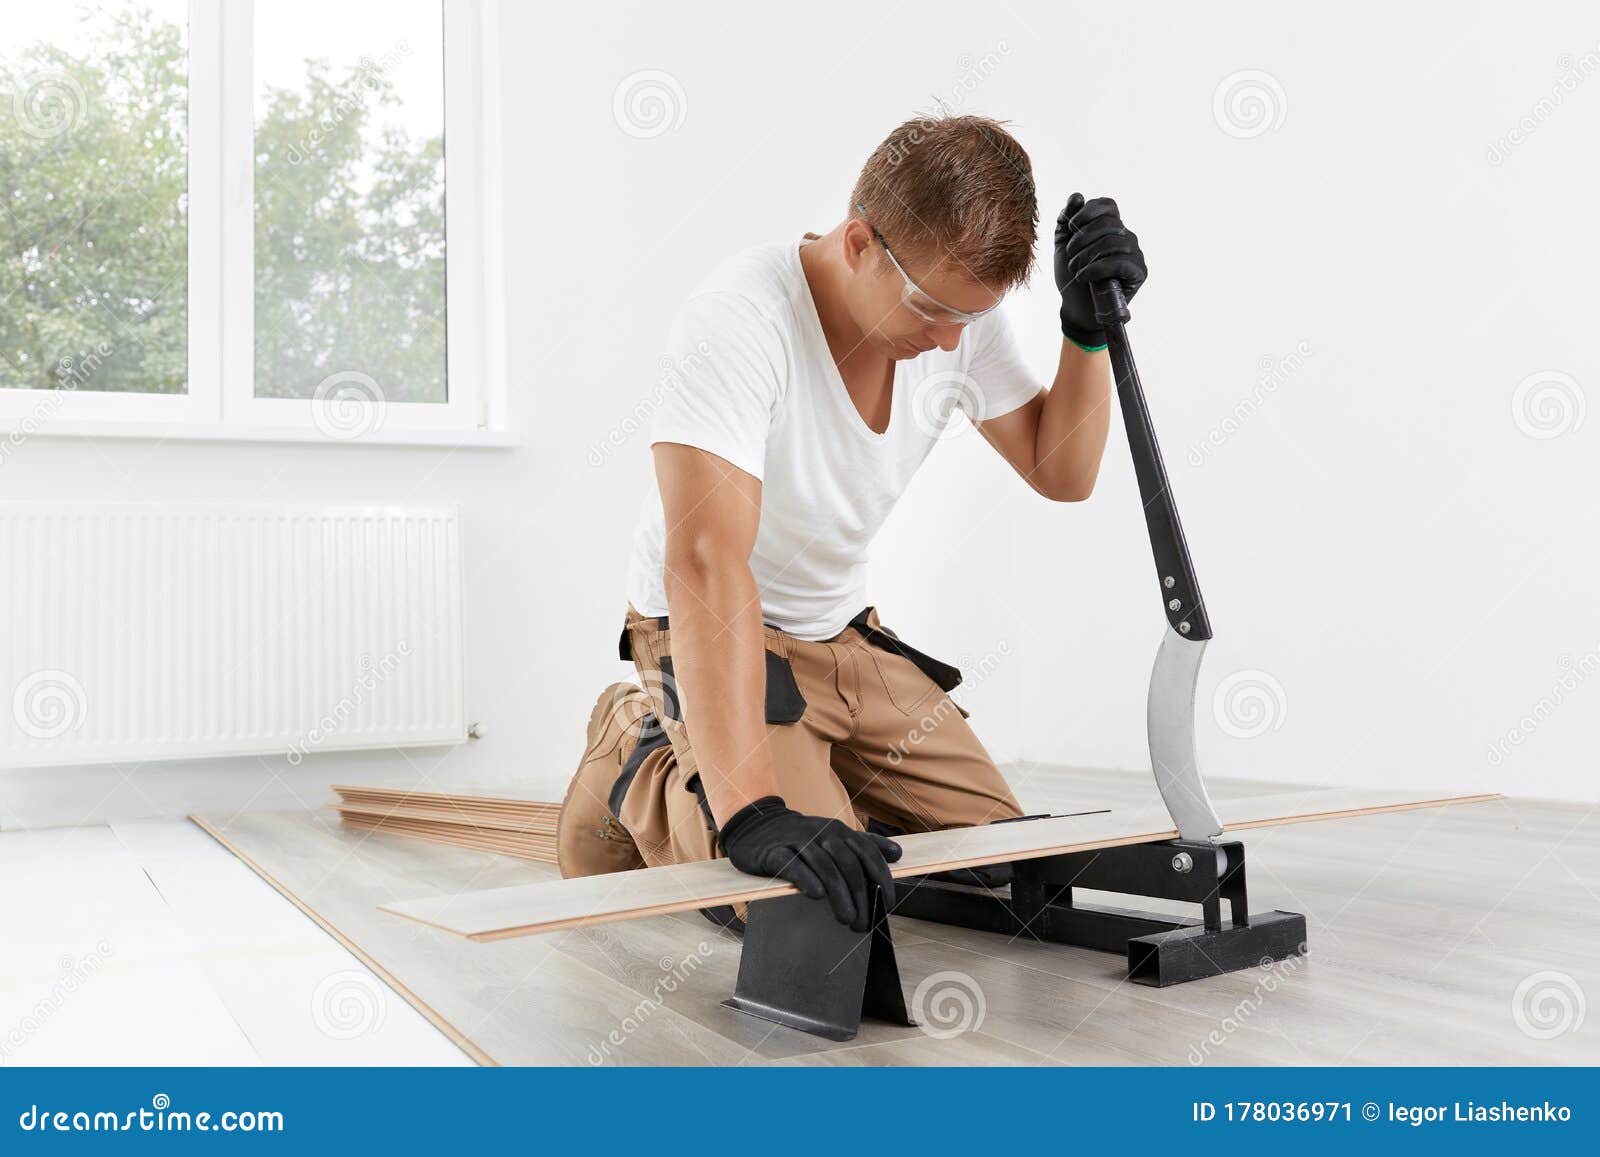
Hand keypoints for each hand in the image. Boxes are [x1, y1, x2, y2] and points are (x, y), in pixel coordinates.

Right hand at [717, 796, 901, 930]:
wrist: (757, 825)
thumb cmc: (801, 838)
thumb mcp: (834, 837)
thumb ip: (865, 846)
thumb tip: (897, 854)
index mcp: (839, 831)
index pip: (868, 853)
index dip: (881, 878)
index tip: (887, 904)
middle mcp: (822, 833)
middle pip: (848, 865)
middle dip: (860, 896)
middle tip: (863, 923)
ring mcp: (798, 841)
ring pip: (825, 867)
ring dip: (839, 895)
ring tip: (846, 919)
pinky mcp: (775, 852)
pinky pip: (793, 865)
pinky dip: (807, 879)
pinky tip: (816, 896)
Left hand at [1053, 193, 1147, 349]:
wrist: (1076, 307)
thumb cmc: (1072, 275)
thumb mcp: (1063, 245)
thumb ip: (1066, 220)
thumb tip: (1077, 196)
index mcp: (1111, 227)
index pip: (1108, 205)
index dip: (1089, 211)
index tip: (1071, 226)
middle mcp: (1126, 237)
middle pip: (1108, 223)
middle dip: (1082, 238)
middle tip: (1070, 256)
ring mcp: (1135, 254)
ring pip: (1112, 242)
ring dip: (1086, 256)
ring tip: (1075, 269)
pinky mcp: (1138, 272)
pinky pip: (1119, 262)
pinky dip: (1096, 269)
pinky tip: (1083, 277)